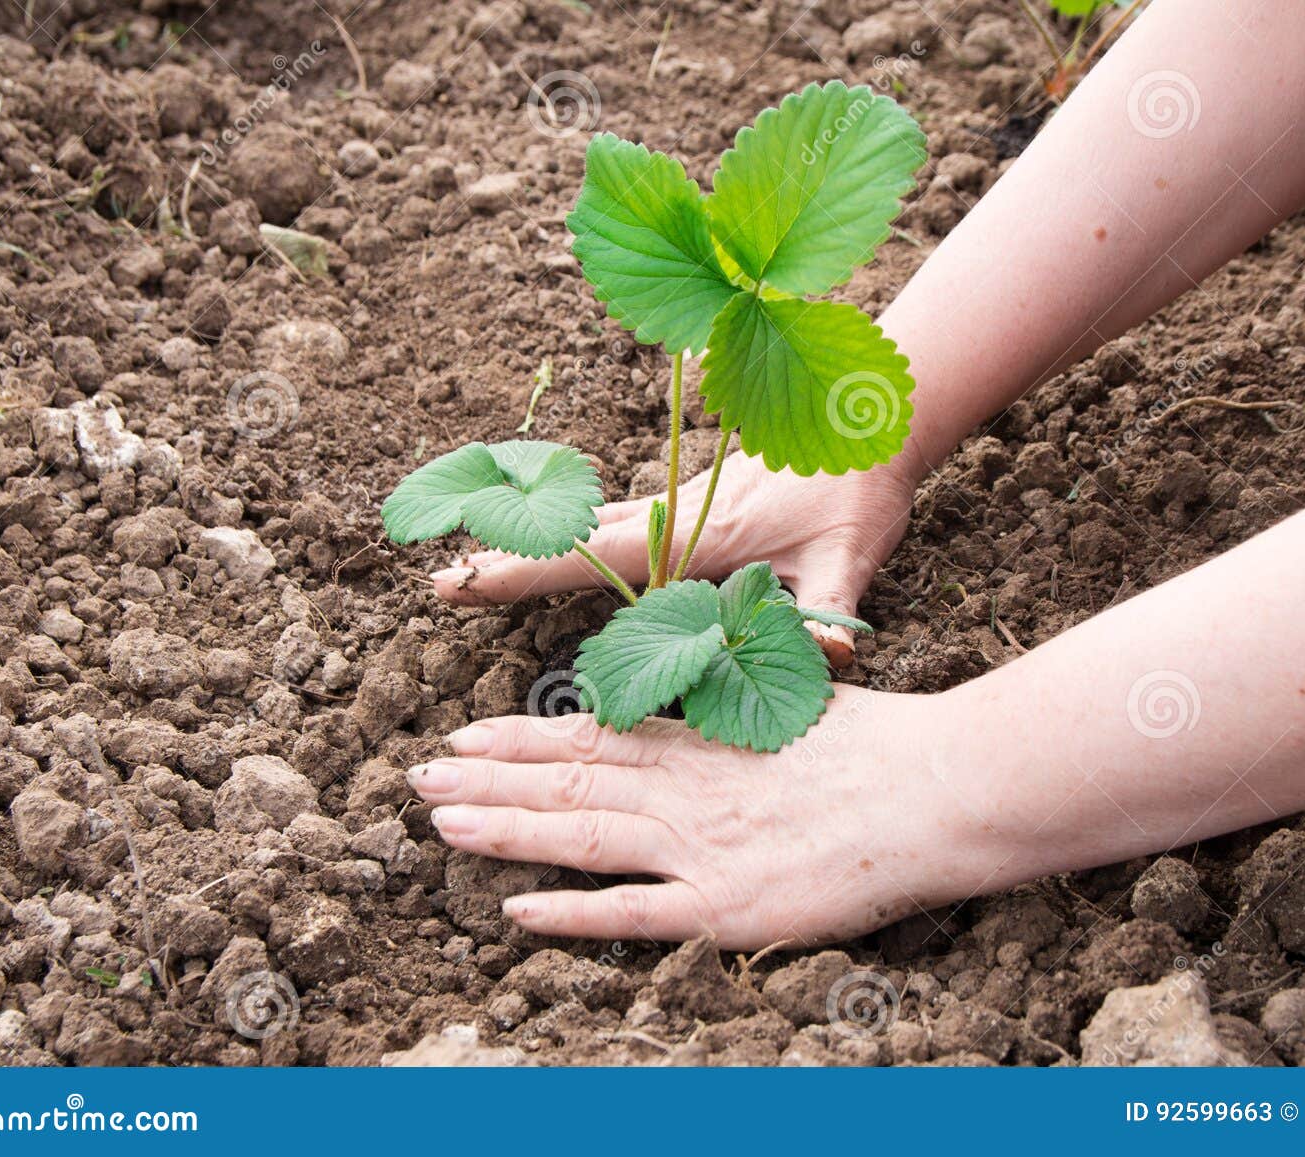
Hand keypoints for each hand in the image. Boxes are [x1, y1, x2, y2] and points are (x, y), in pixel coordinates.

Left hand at [406, 686, 1010, 948]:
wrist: (931, 791)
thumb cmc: (875, 744)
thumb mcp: (791, 702)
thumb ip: (732, 706)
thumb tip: (696, 687)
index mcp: (701, 741)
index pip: (591, 737)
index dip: (522, 738)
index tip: (466, 735)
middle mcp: (684, 791)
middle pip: (568, 783)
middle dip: (488, 780)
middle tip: (419, 778)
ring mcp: (698, 849)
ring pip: (581, 836)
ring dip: (506, 829)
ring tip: (442, 824)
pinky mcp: (723, 908)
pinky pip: (631, 914)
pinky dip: (571, 912)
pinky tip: (516, 911)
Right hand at [428, 452, 916, 668]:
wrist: (865, 415)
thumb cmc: (858, 488)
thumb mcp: (852, 554)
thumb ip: (834, 607)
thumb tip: (832, 656)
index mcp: (701, 535)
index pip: (596, 557)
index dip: (526, 570)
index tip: (461, 579)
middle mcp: (677, 515)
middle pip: (575, 539)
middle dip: (507, 559)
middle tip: (440, 581)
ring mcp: (682, 503)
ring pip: (593, 524)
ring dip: (536, 541)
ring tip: (477, 559)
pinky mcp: (695, 499)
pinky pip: (620, 516)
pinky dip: (577, 527)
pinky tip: (562, 536)